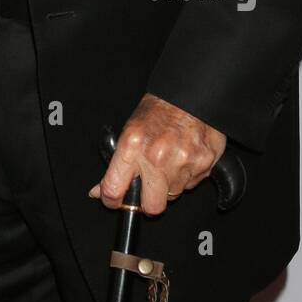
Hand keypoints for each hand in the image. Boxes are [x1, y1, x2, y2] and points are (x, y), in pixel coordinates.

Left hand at [88, 93, 226, 214]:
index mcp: (132, 146)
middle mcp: (156, 156)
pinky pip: (191, 184)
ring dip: (169, 183)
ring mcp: (181, 162)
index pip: (114, 189)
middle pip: (152, 207)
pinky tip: (184, 155)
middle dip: (148, 200)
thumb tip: (98, 191)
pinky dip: (187, 175)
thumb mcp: (129, 133)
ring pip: (173, 195)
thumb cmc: (158, 111)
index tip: (113, 200)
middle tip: (148, 186)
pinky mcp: (203, 164)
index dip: (111, 200)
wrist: (190, 94)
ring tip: (169, 159)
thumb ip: (116, 166)